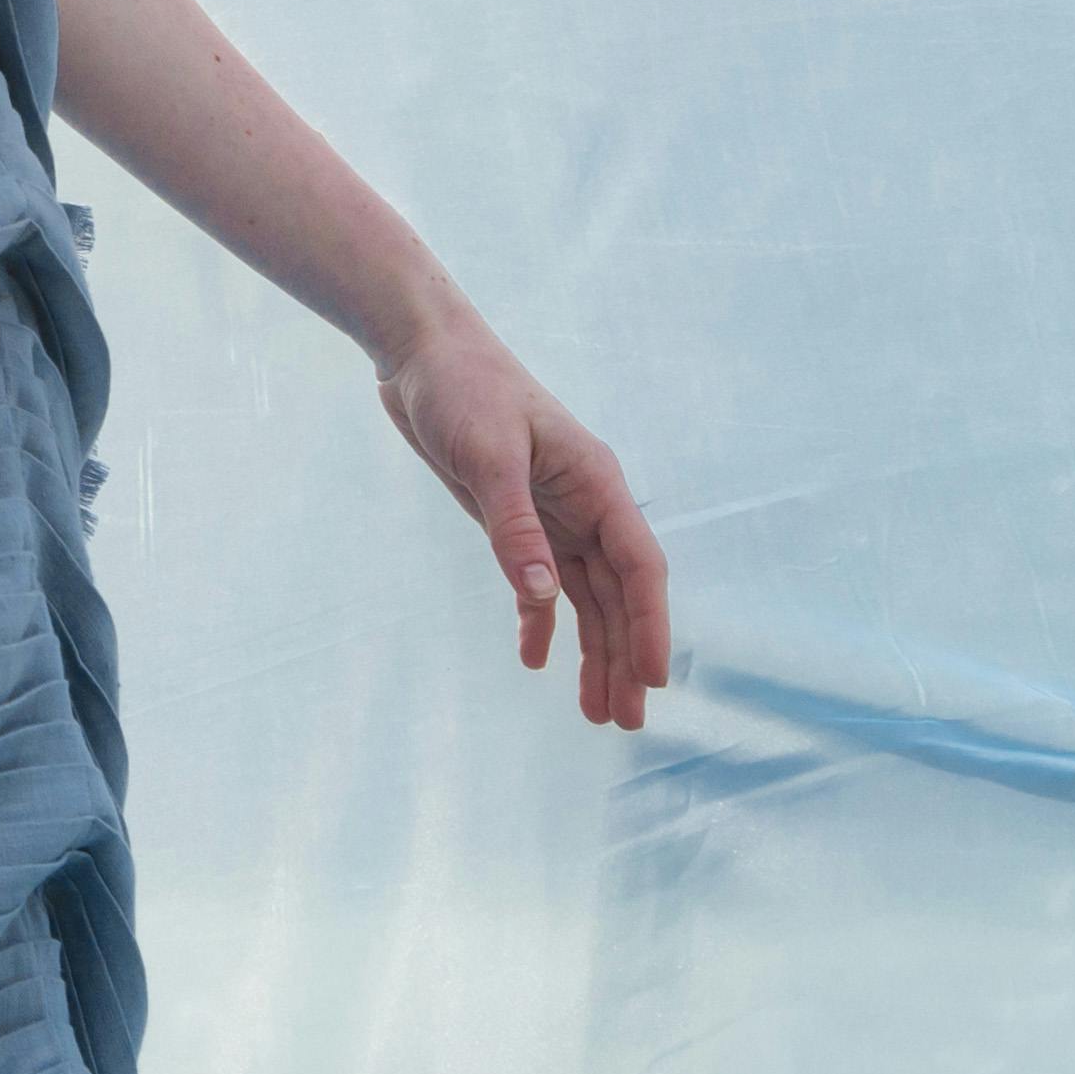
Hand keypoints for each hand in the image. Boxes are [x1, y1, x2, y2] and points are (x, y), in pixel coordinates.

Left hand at [375, 312, 674, 729]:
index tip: (654, 680)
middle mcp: (585, 503)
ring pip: (584, 596)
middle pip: (617, 593)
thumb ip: (515, 527)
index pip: (638, 566)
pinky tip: (533, 660)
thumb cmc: (461, 386)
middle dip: (625, 656)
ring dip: (592, 651)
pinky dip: (538, 621)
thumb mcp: (487, 455)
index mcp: (596, 482)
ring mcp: (552, 513)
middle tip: (628, 722)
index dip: (650, 625)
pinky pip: (538, 581)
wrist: (419, 351)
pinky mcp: (515, 518)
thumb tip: (544, 596)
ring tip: (597, 713)